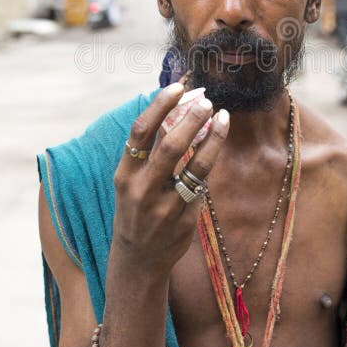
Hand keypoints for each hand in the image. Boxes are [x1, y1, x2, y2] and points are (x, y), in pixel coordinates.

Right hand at [111, 82, 229, 273]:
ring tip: (222, 117)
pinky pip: (202, 185)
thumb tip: (177, 107)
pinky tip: (214, 146)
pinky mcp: (185, 220)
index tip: (177, 87)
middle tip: (207, 101)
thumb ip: (149, 151)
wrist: (138, 259)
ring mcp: (165, 207)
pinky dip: (208, 163)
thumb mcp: (131, 180)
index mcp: (124, 175)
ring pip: (195, 165)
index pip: (140, 132)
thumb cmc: (136, 208)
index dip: (159, 106)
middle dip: (191, 119)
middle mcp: (142, 190)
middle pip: (170, 145)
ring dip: (212, 138)